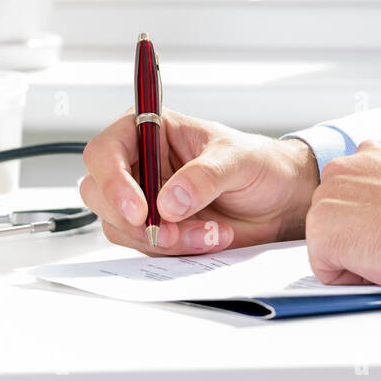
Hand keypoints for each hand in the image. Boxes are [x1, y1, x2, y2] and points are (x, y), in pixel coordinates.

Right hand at [79, 110, 318, 255]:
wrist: (281, 200)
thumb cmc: (260, 164)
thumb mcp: (238, 159)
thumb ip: (204, 176)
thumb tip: (170, 200)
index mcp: (151, 130)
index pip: (106, 151)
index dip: (113, 181)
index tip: (140, 208)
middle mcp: (141, 163)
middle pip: (99, 193)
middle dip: (135, 219)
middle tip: (172, 230)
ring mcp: (145, 198)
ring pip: (119, 226)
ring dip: (162, 238)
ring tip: (209, 232)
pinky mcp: (157, 228)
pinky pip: (144, 247)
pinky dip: (174, 251)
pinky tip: (208, 239)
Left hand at [306, 139, 380, 288]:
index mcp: (366, 155)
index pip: (350, 199)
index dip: (376, 223)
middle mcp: (340, 169)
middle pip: (335, 220)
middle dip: (360, 237)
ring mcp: (325, 199)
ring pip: (328, 245)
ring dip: (357, 255)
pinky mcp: (321, 232)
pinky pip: (326, 271)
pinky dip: (353, 278)